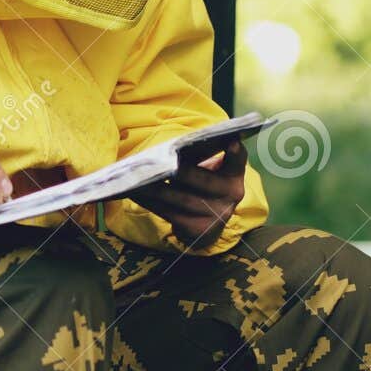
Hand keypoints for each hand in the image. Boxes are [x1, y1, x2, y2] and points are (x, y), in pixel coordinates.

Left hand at [130, 140, 246, 248]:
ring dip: (155, 188)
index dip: (235, 153)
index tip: (232, 140)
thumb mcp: (211, 172)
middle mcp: (230, 196)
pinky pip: (168, 213)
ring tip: (137, 177)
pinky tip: (133, 192)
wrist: (207, 225)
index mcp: (233, 176)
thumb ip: (203, 158)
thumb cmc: (202, 187)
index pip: (237, 161)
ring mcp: (215, 215)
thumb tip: (174, 148)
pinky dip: (148, 201)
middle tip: (164, 161)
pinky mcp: (197, 230)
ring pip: (180, 198)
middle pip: (203, 181)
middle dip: (183, 172)